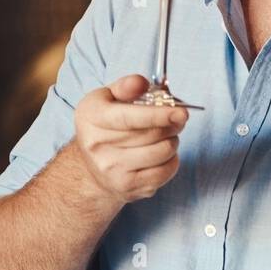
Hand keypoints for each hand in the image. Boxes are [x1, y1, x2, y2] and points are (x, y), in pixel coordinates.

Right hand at [73, 74, 186, 207]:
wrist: (90, 167)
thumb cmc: (104, 125)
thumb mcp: (106, 98)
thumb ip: (125, 86)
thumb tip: (140, 82)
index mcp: (92, 118)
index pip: (129, 118)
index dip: (158, 115)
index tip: (180, 112)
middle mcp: (98, 146)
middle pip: (152, 134)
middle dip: (173, 123)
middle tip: (177, 117)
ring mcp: (112, 170)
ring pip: (163, 151)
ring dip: (172, 140)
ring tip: (164, 135)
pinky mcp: (128, 187)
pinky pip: (166, 171)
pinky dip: (172, 159)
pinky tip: (161, 153)